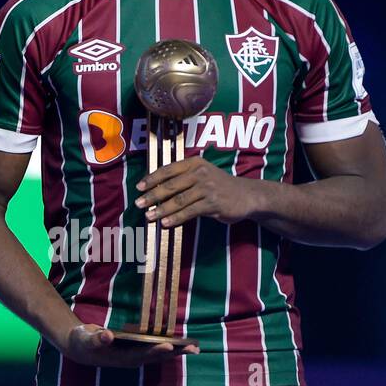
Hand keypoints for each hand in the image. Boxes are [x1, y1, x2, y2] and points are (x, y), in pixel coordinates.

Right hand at [63, 322, 197, 366]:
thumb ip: (96, 338)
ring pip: (158, 354)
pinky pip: (155, 349)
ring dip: (176, 351)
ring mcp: (134, 355)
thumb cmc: (82, 342)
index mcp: (121, 358)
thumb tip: (107, 336)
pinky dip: (168, 346)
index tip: (169, 344)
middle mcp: (131, 359)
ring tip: (194, 348)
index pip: (141, 355)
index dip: (155, 350)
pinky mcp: (136, 350)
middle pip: (155, 357)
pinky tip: (179, 343)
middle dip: (174, 352)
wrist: (81, 347)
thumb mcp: (86, 339)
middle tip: (192, 348)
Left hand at [135, 155, 258, 227]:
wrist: (247, 195)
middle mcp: (200, 173)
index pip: (167, 170)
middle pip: (170, 185)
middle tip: (139, 204)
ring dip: (161, 209)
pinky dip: (176, 218)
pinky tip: (166, 223)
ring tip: (149, 216)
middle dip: (152, 196)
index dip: (151, 179)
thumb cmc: (218, 185)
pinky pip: (190, 211)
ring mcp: (207, 188)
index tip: (138, 187)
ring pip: (178, 200)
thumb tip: (155, 190)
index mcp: (194, 163)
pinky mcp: (213, 203)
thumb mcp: (202, 175)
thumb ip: (182, 179)